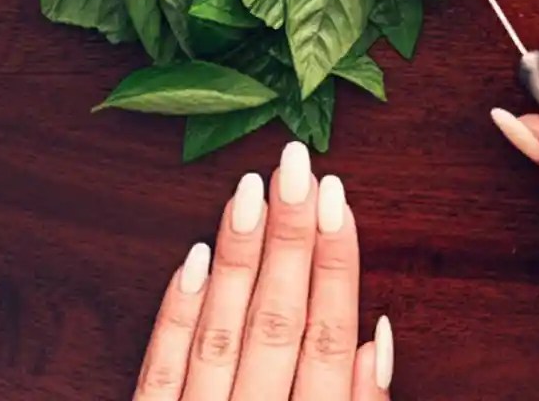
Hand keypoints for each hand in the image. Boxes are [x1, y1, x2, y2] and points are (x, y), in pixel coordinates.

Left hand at [133, 142, 393, 400]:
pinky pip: (161, 371)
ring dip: (238, 257)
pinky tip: (194, 258)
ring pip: (220, 334)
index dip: (335, 263)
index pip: (329, 337)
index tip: (335, 198)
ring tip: (250, 189)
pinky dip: (176, 315)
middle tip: (295, 166)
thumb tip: (378, 339)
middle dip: (290, 237)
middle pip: (278, 321)